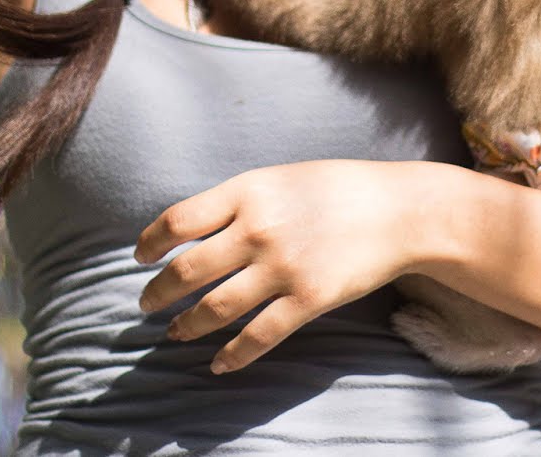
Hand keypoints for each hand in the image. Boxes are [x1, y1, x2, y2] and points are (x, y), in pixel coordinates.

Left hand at [134, 160, 429, 372]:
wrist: (400, 210)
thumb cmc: (340, 188)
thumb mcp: (282, 177)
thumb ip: (240, 199)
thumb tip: (195, 227)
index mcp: (248, 191)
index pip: (177, 221)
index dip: (149, 244)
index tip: (140, 258)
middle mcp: (258, 229)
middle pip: (186, 270)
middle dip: (158, 293)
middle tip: (146, 304)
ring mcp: (283, 267)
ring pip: (214, 308)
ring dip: (186, 325)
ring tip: (176, 332)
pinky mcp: (308, 299)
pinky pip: (258, 336)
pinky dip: (233, 355)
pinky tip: (219, 364)